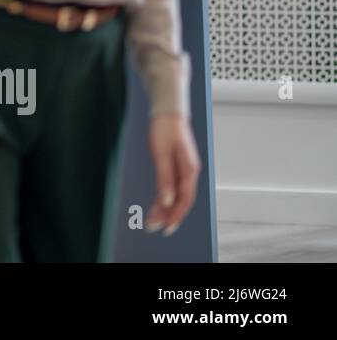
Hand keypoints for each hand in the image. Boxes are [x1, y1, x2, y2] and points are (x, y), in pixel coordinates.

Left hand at [147, 113, 200, 234]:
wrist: (168, 111)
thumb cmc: (164, 129)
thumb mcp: (161, 153)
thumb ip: (164, 178)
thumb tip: (166, 201)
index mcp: (189, 170)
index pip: (184, 200)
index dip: (175, 215)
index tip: (165, 227)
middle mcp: (189, 173)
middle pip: (181, 200)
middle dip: (168, 216)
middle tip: (153, 227)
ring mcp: (184, 170)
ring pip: (176, 195)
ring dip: (165, 208)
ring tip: (151, 220)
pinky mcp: (177, 167)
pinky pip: (172, 187)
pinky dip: (164, 197)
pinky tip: (157, 205)